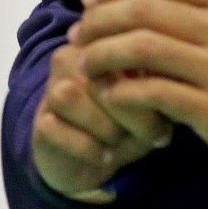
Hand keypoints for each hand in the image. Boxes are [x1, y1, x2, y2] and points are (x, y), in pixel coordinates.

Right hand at [31, 33, 172, 202]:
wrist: (90, 162)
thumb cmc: (125, 127)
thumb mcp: (151, 110)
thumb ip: (158, 92)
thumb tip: (167, 90)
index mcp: (102, 46)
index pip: (120, 50)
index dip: (146, 85)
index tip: (167, 114)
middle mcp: (72, 59)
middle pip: (96, 76)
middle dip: (131, 112)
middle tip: (153, 135)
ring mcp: (50, 89)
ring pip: (68, 96)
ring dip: (104, 127)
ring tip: (122, 142)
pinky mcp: (40, 122)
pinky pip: (54, 128)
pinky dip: (86, 147)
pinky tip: (105, 156)